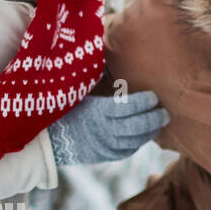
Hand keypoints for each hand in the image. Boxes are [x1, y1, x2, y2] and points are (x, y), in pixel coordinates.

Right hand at [46, 90, 168, 165]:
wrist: (46, 140)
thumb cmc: (64, 109)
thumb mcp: (78, 92)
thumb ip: (97, 79)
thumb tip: (109, 53)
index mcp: (96, 112)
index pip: (126, 107)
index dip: (143, 102)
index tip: (153, 96)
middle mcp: (102, 130)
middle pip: (136, 126)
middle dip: (154, 119)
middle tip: (164, 112)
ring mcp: (104, 146)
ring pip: (135, 140)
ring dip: (150, 132)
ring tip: (159, 122)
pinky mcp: (104, 156)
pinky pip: (127, 150)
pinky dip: (139, 142)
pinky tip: (146, 134)